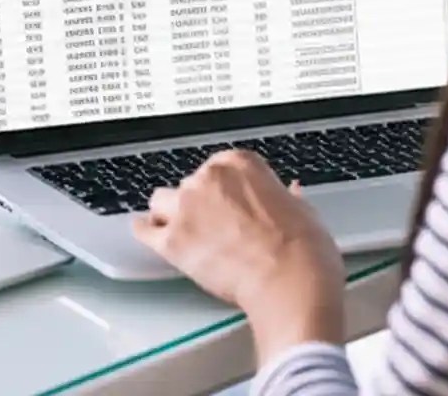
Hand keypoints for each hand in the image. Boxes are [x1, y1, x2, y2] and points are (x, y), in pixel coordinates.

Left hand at [133, 149, 346, 361]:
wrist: (290, 282)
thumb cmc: (303, 250)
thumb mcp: (304, 211)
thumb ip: (285, 198)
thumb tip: (289, 194)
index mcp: (239, 164)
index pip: (218, 167)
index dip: (223, 189)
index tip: (227, 203)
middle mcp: (207, 180)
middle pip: (190, 185)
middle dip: (199, 204)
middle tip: (214, 227)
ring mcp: (185, 209)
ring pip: (162, 202)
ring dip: (169, 213)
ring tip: (181, 230)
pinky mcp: (171, 242)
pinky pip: (143, 230)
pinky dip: (146, 232)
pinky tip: (149, 235)